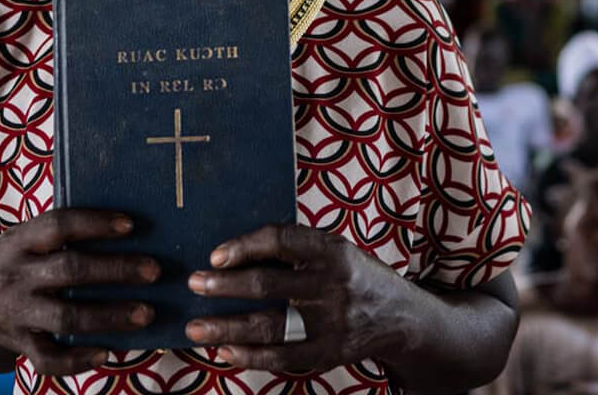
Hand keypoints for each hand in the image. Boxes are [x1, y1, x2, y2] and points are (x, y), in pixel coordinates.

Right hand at [0, 209, 161, 375]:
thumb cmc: (11, 264)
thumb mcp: (21, 239)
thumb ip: (56, 233)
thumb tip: (123, 225)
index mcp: (17, 242)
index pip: (57, 226)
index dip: (94, 224)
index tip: (130, 225)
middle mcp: (14, 277)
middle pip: (70, 270)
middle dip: (116, 269)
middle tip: (154, 270)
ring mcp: (16, 314)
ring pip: (66, 317)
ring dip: (110, 315)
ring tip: (146, 313)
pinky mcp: (19, 345)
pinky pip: (49, 359)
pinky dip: (79, 359)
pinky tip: (108, 352)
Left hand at [183, 224, 416, 374]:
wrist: (402, 317)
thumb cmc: (356, 276)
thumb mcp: (338, 249)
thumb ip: (298, 247)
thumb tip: (237, 250)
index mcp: (333, 250)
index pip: (281, 240)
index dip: (245, 246)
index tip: (216, 255)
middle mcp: (332, 285)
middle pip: (267, 285)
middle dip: (224, 286)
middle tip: (194, 284)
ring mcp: (330, 323)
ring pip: (269, 326)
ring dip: (226, 327)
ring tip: (196, 327)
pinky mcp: (329, 353)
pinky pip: (282, 357)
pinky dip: (250, 356)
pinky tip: (225, 351)